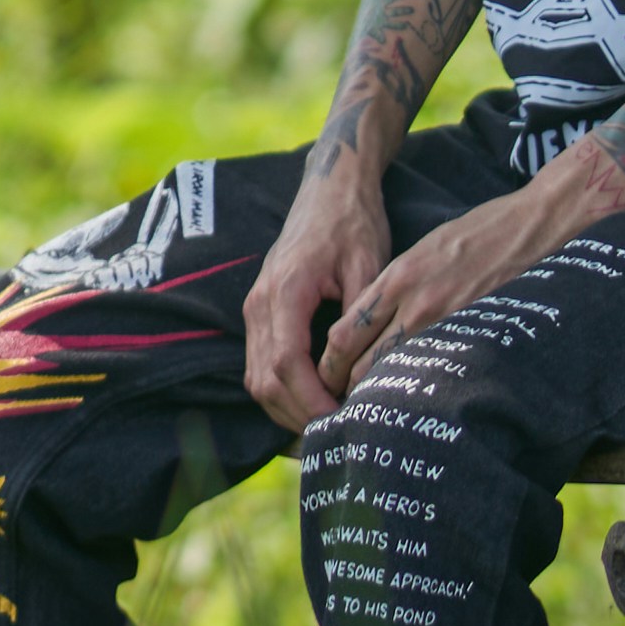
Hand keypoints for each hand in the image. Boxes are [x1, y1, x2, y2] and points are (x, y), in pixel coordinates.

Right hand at [244, 169, 389, 431]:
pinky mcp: (260, 313)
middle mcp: (260, 303)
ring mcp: (255, 309)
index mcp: (286, 290)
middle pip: (264, 381)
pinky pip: (260, 366)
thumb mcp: (369, 267)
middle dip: (300, 416)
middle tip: (340, 436)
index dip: (312, 400)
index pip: (287, 363)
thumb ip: (360, 321)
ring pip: (257, 380)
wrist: (331, 190)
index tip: (343, 420)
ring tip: (328, 428)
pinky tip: (312, 406)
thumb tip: (361, 375)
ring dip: (288, 411)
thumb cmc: (355, 224)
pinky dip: (281, 394)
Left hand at [316, 145, 624, 406]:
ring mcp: (443, 321)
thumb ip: (396, 288)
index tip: (327, 382)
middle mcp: (411, 302)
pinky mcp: (471, 333)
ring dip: (380, 396)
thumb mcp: (424, 252)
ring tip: (374, 417)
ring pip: (394, 373)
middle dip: (346, 390)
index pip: (344, 334)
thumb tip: (375, 324)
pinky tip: (418, 407)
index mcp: (395, 278)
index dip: (330, 365)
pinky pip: (436, 371)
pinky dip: (421, 391)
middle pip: (360, 362)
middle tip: (342, 411)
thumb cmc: (477, 234)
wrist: (529, 226)